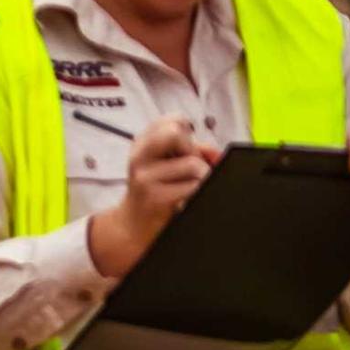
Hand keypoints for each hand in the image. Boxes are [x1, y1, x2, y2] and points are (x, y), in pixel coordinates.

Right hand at [87, 116, 215, 277]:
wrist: (131, 230)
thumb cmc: (154, 195)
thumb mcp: (165, 167)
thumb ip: (192, 153)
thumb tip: (217, 154)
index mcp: (141, 145)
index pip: (173, 120)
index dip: (187, 133)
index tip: (186, 149)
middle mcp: (140, 158)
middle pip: (176, 133)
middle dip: (192, 151)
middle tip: (189, 170)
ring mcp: (145, 178)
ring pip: (192, 164)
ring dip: (200, 177)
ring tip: (188, 189)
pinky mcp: (156, 198)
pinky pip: (193, 188)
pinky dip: (198, 193)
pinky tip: (187, 201)